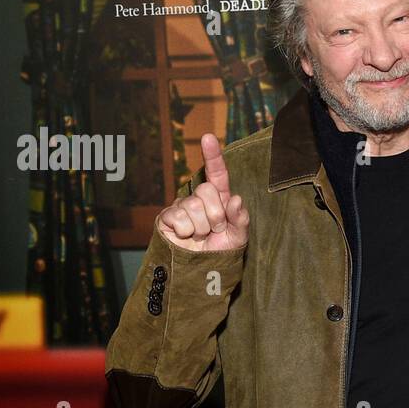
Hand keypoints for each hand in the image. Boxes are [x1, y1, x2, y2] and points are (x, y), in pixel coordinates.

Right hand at [156, 134, 249, 251]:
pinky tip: (186, 237)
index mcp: (219, 198)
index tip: (208, 137)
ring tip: (201, 236)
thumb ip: (240, 218)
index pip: (217, 173)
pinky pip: (179, 217)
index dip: (213, 155)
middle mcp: (200, 198)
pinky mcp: (168, 217)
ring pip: (193, 206)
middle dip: (216, 215)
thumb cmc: (221, 251)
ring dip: (201, 227)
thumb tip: (235, 199)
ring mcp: (182, 206)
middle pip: (207, 191)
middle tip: (215, 230)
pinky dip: (187, 232)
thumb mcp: (238, 237)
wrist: (201, 270)